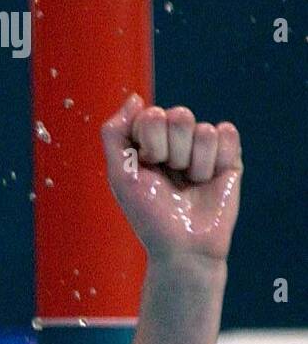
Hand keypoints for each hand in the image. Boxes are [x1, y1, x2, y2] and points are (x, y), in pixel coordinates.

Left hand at [101, 93, 241, 263]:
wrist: (183, 246)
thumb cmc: (148, 215)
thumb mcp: (120, 176)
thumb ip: (115, 133)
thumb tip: (135, 97)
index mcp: (148, 141)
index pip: (150, 115)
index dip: (149, 143)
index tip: (146, 167)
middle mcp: (175, 140)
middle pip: (179, 115)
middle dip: (171, 152)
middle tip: (169, 176)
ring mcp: (202, 146)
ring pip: (203, 129)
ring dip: (193, 163)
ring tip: (189, 184)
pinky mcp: (229, 155)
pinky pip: (227, 133)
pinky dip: (216, 161)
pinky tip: (209, 180)